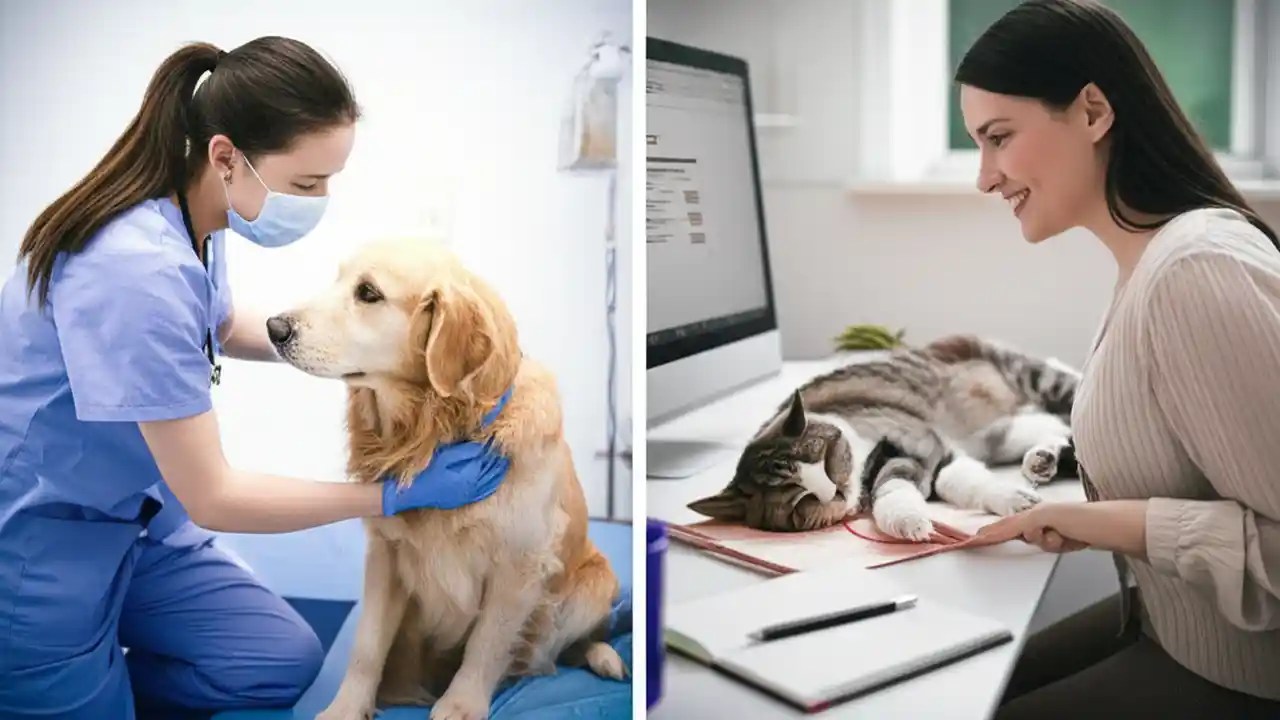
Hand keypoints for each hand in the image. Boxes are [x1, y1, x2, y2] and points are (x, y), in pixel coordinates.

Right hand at [381, 438, 510, 514]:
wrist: (409, 494)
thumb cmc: (425, 472)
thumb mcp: (444, 457)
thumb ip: (465, 452)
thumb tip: (483, 447)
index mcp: (470, 475)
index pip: (489, 461)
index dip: (496, 451)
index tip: (503, 440)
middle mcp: (473, 487)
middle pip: (492, 472)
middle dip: (500, 461)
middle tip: (507, 451)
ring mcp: (468, 495)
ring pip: (489, 482)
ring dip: (498, 472)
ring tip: (505, 463)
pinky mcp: (461, 499)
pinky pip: (483, 492)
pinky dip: (491, 484)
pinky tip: (494, 480)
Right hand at [975, 503, 1089, 553]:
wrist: (1124, 527)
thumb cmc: (1090, 519)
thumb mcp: (1050, 516)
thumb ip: (1025, 523)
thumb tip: (1009, 530)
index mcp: (1038, 511)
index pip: (1009, 524)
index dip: (993, 532)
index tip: (975, 539)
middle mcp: (1047, 517)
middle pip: (1025, 536)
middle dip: (1035, 540)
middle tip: (1052, 537)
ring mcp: (1059, 528)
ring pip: (1041, 544)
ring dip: (1052, 545)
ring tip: (1069, 540)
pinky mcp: (1072, 538)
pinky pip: (1056, 547)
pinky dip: (1062, 548)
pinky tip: (1075, 543)